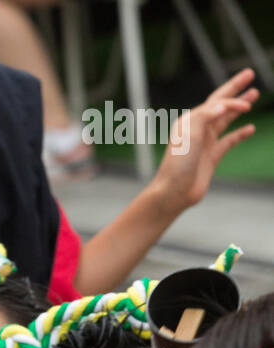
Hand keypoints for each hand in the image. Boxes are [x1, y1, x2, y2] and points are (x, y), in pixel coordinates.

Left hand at [151, 69, 257, 213]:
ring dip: (240, 107)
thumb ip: (205, 117)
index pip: (215, 103)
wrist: (174, 192)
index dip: (232, 101)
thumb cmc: (178, 164)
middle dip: (235, 89)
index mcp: (190, 120)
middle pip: (221, 103)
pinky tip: (250, 128)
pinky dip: (240, 134)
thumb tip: (221, 105)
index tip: (246, 105)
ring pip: (227, 119)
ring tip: (255, 94)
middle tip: (250, 73)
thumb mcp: (190, 136)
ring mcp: (206, 142)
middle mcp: (198, 128)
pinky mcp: (212, 157)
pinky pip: (229, 141)